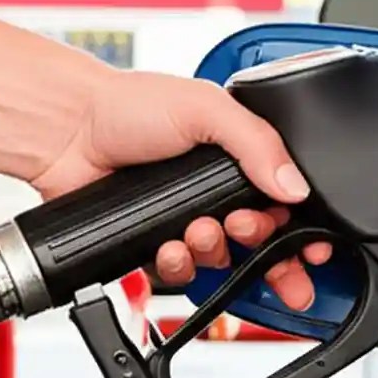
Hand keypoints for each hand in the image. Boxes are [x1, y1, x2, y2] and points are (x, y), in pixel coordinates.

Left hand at [30, 70, 331, 309]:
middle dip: (262, 245)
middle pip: (262, 239)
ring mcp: (187, 217)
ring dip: (216, 251)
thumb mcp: (207, 109)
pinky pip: (181, 271)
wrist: (69, 132)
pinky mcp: (156, 241)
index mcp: (240, 153)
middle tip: (245, 228)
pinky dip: (179, 265)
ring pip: (223, 258)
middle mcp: (217, 189)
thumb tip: (295, 184)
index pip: (285, 198)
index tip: (309, 248)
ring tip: (199, 230)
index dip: (300, 228)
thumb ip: (258, 143)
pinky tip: (171, 246)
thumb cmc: (129, 105)